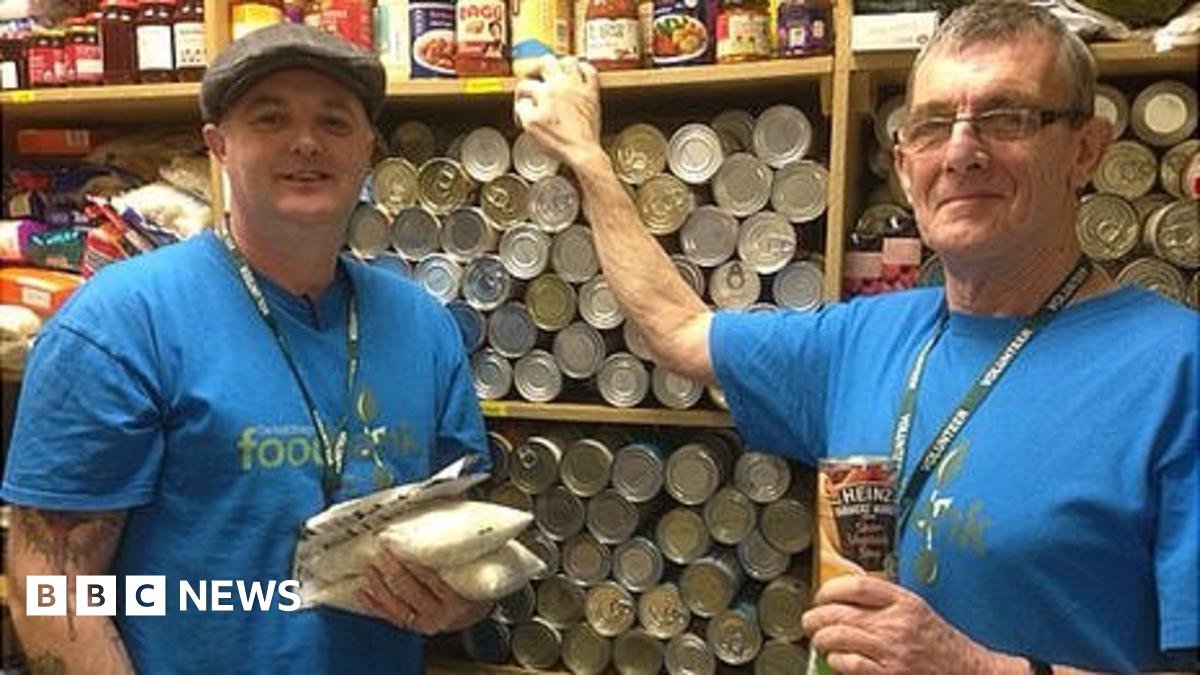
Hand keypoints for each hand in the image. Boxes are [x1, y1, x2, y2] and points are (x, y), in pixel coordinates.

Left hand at [359, 548, 491, 635]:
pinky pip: (390, 617)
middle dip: (393, 570)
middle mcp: (443, 617)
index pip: (433, 580)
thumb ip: (457, 550)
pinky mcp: (413, 628)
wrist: (475, 612)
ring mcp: (426, 624)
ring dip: (379, 586)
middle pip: (412, 592)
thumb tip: (448, 510)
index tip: (402, 544)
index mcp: (460, 602)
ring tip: (369, 567)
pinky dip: (374, 604)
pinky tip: (362, 591)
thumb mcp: (473, 570)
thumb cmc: (475, 585)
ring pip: (397, 606)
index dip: (415, 563)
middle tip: (382, 550)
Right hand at [513, 55, 604, 168]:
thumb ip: (523, 109)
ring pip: (569, 61)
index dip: (520, 95)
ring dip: (560, 63)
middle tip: (534, 75)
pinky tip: (579, 71)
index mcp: (545, 93)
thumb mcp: (530, 127)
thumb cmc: (559, 142)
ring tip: (555, 70)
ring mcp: (579, 88)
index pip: (525, 85)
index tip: (522, 103)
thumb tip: (524, 101)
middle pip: (546, 61)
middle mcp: (562, 85)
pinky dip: (584, 68)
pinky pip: (591, 72)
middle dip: (536, 67)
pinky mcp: (592, 94)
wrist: (581, 151)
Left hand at [802, 576, 1015, 674]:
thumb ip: (885, 601)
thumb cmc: (941, 644)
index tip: (821, 597)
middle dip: (816, 617)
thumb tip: (844, 597)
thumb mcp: (917, 611)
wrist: (969, 673)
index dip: (830, 589)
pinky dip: (836, 660)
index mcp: (904, 603)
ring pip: (837, 637)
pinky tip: (836, 659)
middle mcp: (897, 624)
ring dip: (820, 639)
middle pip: (839, 612)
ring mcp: (892, 652)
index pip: (856, 586)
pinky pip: (848, 664)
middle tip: (811, 621)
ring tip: (819, 640)